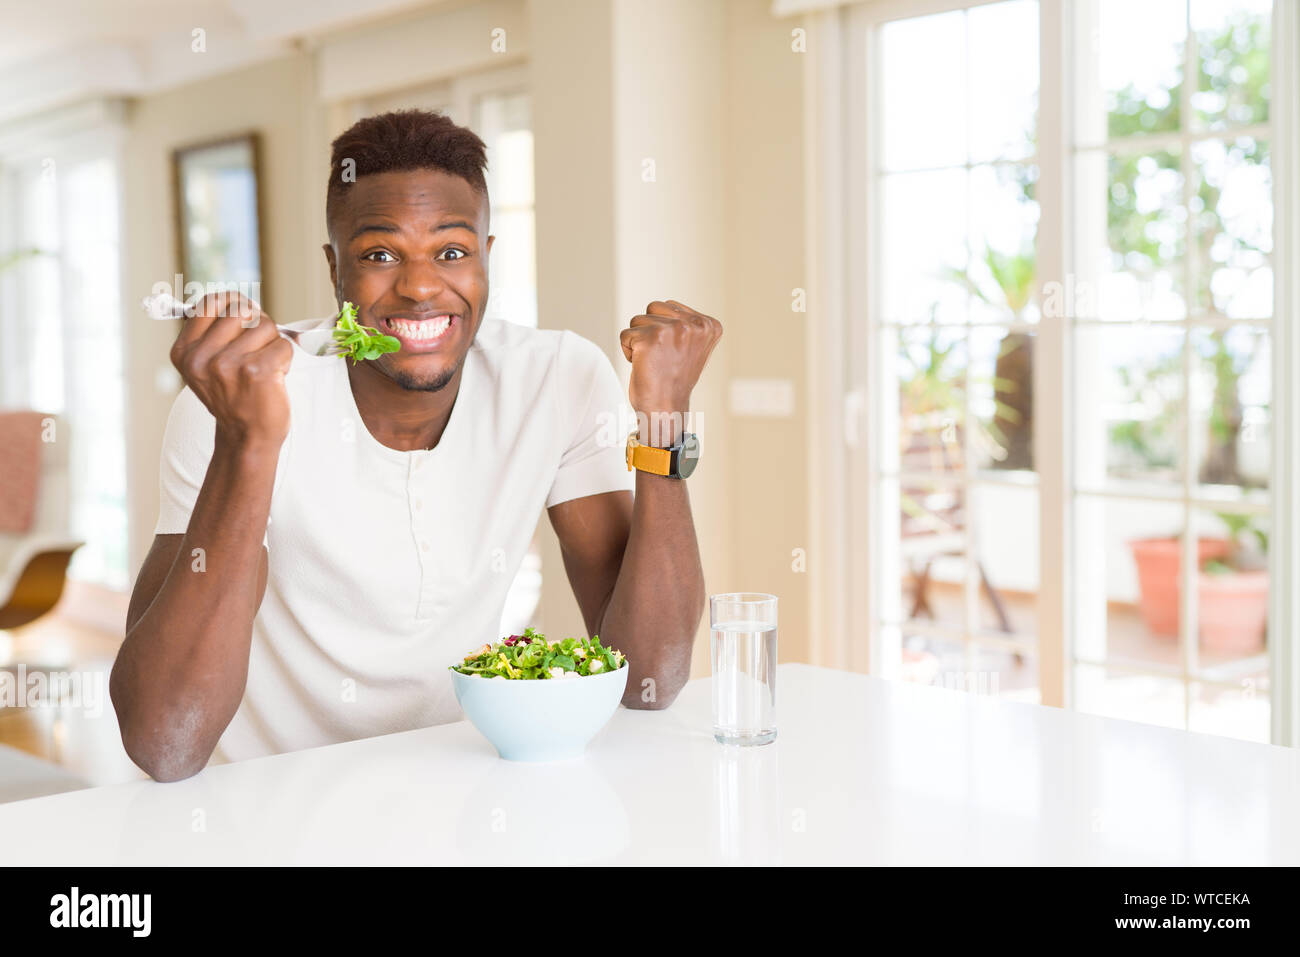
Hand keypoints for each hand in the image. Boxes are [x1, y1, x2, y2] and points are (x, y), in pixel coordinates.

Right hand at [169, 291, 294, 447]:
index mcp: (184, 351)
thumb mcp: (206, 366)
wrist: (246, 437)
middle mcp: (201, 357)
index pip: (210, 303)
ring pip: (265, 326)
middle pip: (242, 310)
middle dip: (259, 324)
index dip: (234, 303)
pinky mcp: (255, 372)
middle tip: (259, 348)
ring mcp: (227, 364)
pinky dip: (285, 359)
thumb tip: (234, 299)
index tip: (245, 315)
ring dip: (273, 344)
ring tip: (265, 366)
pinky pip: (282, 345)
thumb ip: (213, 334)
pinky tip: (275, 376)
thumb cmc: (233, 397)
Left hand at [618, 300, 721, 445]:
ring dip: (638, 340)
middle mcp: (695, 325)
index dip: (665, 329)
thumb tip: (666, 306)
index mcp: (709, 326)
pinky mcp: (650, 338)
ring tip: (653, 361)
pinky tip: (643, 366)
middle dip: (650, 330)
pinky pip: (625, 334)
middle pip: (654, 307)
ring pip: (638, 319)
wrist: (666, 409)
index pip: (670, 306)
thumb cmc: (674, 380)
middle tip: (661, 357)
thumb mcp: (692, 347)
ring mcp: (673, 330)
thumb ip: (686, 324)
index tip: (674, 353)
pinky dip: (627, 351)